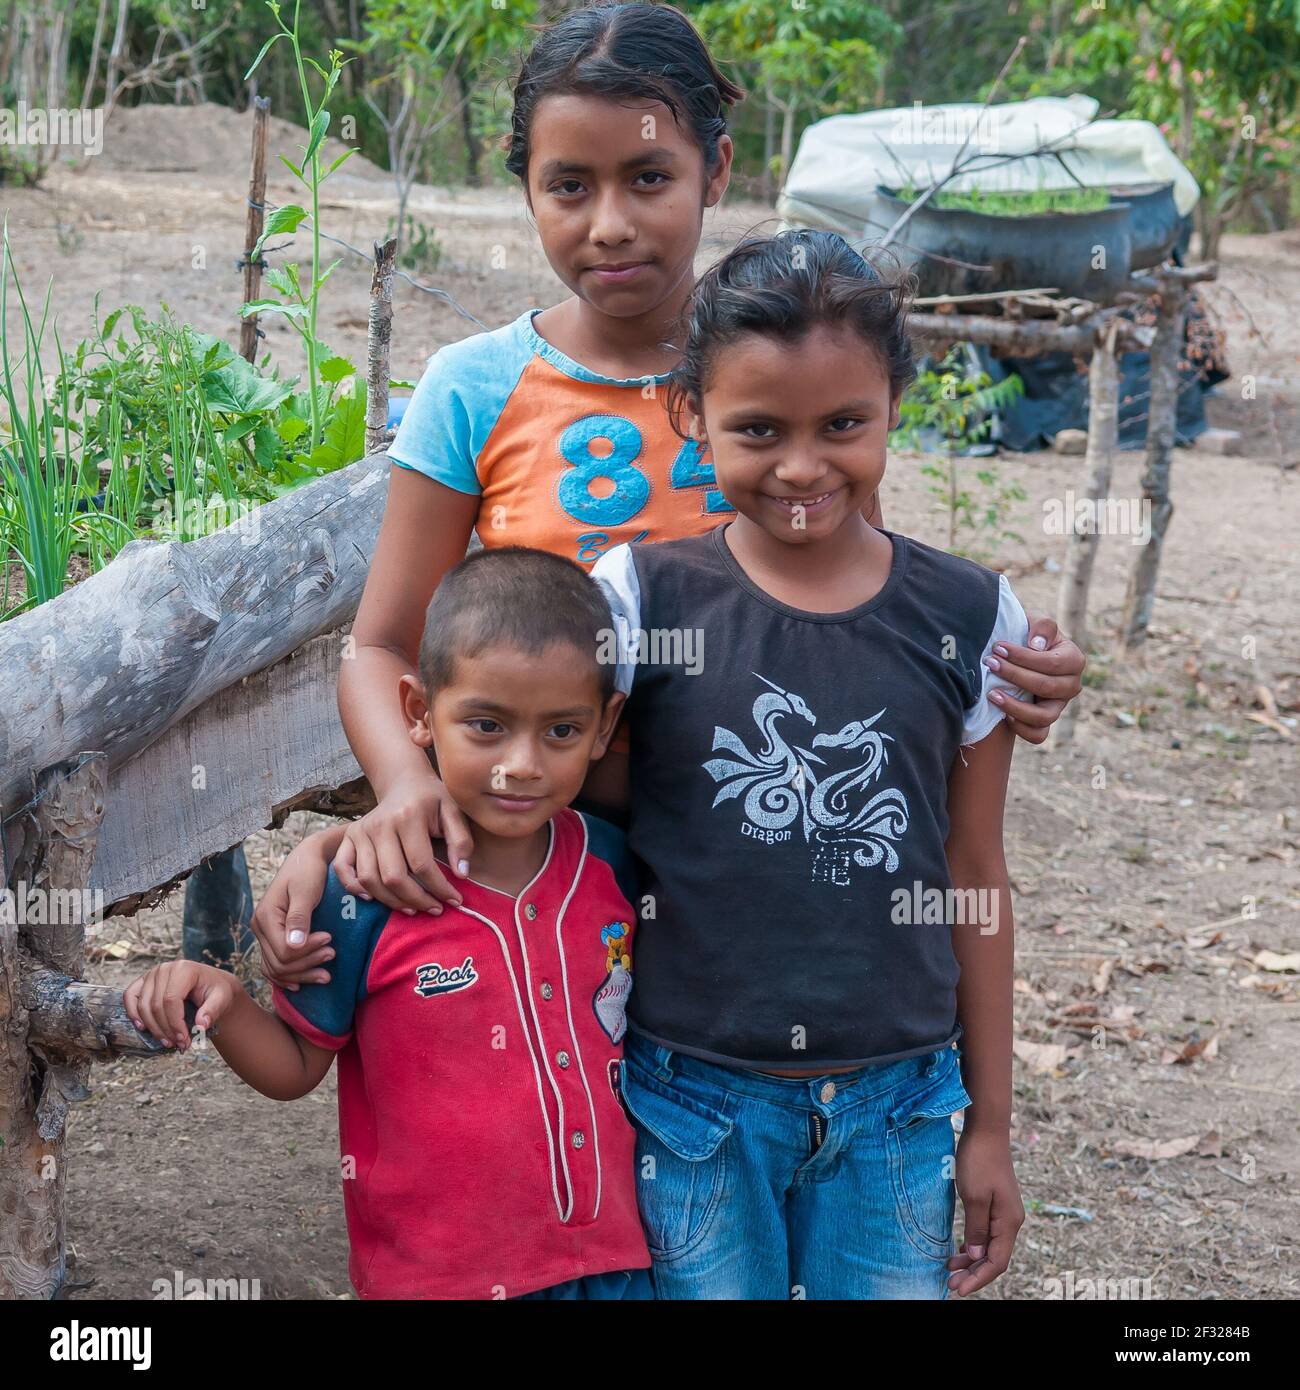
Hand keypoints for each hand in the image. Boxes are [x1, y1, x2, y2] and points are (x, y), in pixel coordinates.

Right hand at [123, 961, 236, 1051]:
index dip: (174, 1024)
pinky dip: (133, 1013)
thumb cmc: (217, 991)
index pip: (171, 1000)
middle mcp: (165, 969)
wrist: (212, 985)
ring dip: (152, 1028)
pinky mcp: (143, 981)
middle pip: (155, 1005)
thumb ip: (212, 1011)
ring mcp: (152, 974)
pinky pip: (130, 997)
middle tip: (179, 1044)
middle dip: (165, 1030)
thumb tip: (201, 1026)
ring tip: (167, 1042)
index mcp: (184, 969)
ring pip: (142, 1006)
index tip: (184, 1040)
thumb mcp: (222, 999)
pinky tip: (143, 1028)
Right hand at [250, 830, 338, 991]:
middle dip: (307, 965)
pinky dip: (287, 976)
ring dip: (301, 974)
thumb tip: (293, 946)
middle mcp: (259, 927)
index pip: (283, 951)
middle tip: (333, 955)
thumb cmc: (309, 870)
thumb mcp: (306, 891)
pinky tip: (301, 984)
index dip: (307, 952)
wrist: (307, 858)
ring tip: (326, 974)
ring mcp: (263, 934)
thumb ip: (299, 918)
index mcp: (265, 917)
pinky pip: (274, 964)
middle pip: (279, 964)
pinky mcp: (272, 936)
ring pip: (276, 968)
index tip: (330, 940)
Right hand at [333, 769, 471, 916]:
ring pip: (369, 879)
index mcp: (408, 816)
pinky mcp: (349, 836)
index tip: (455, 900)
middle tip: (434, 908)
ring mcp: (361, 831)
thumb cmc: (432, 799)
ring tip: (412, 908)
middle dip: (416, 900)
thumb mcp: (453, 812)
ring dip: (391, 901)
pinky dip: (353, 887)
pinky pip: (343, 868)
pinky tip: (374, 898)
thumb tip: (461, 874)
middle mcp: (380, 825)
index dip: (439, 888)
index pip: (422, 864)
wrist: (404, 782)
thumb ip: (461, 841)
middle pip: (393, 877)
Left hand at [947, 1127, 1024, 1295]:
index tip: (957, 1289)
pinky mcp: (996, 1203)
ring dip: (971, 1259)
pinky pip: (987, 1232)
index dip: (978, 1278)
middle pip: (994, 1257)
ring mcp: (1004, 1212)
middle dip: (973, 1273)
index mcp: (1009, 1222)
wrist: (986, 1130)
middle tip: (949, 1282)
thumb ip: (976, 1228)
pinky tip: (960, 1248)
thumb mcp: (973, 1197)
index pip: (996, 1262)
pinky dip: (973, 1244)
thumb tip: (976, 1256)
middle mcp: (1011, 1220)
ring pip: (989, 1246)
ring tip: (950, 1267)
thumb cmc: (979, 1161)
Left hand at [986, 613, 1084, 743]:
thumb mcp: (1035, 621)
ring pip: (1044, 716)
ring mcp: (1058, 706)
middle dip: (1014, 675)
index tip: (997, 648)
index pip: (1052, 663)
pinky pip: (1038, 735)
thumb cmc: (1026, 636)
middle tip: (989, 664)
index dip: (1023, 657)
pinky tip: (1003, 715)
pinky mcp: (1044, 722)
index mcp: (1074, 660)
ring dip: (1015, 706)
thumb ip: (1042, 626)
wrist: (1015, 655)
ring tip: (991, 694)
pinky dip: (1021, 728)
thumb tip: (1037, 646)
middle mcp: (1071, 686)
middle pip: (1046, 687)